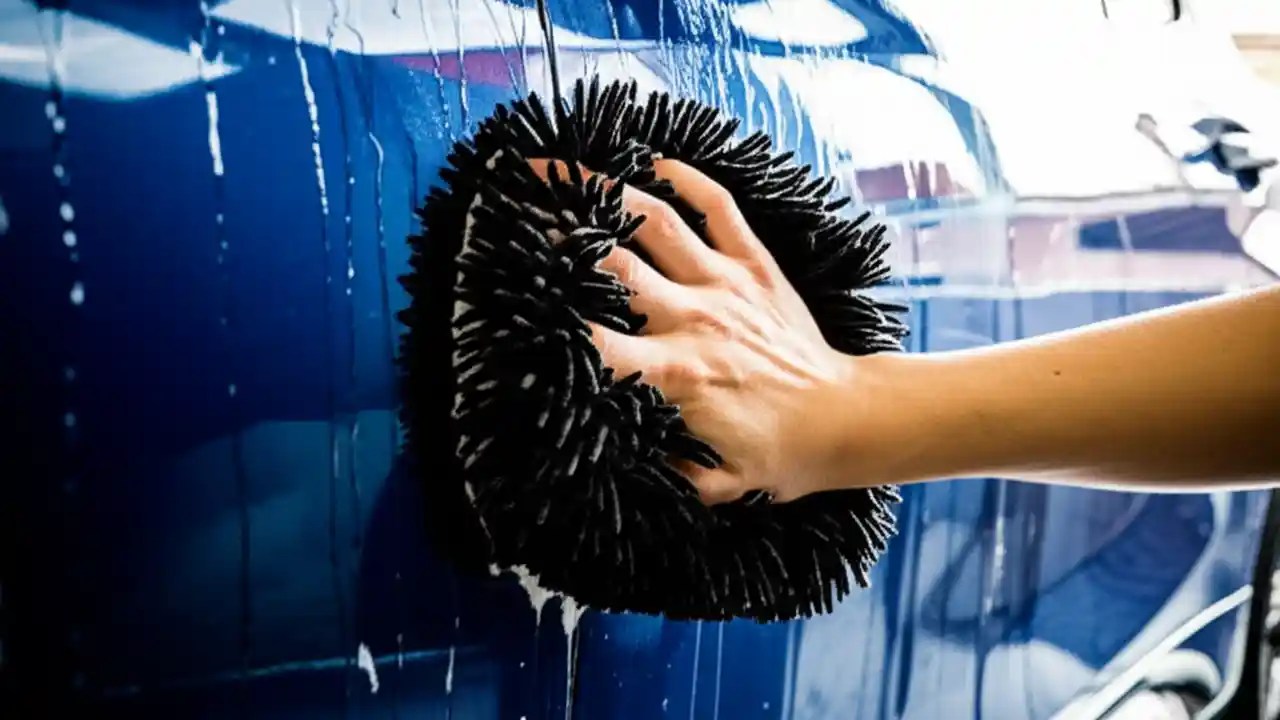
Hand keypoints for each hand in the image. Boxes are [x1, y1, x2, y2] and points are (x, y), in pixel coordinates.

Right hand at [532, 158, 878, 503]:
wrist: (843, 420)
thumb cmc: (773, 454)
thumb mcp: (709, 484)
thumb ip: (654, 469)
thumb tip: (602, 447)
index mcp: (674, 375)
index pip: (595, 341)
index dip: (550, 317)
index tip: (515, 296)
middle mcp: (694, 319)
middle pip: (614, 265)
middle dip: (561, 232)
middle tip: (518, 206)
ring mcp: (726, 284)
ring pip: (656, 222)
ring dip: (606, 190)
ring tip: (563, 169)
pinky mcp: (755, 265)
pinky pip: (719, 207)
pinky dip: (686, 176)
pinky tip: (652, 160)